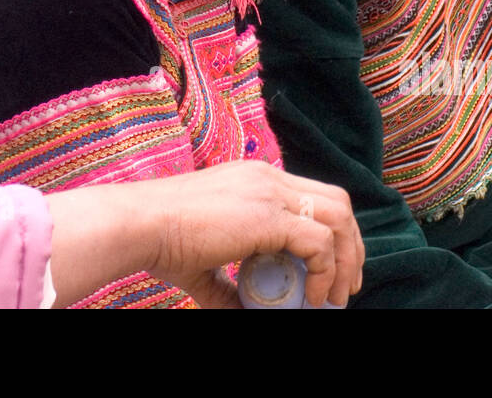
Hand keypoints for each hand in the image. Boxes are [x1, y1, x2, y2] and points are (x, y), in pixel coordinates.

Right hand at [45, 161, 362, 307]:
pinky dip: (323, 272)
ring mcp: (270, 192)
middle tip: (345, 287)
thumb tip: (243, 312)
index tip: (330, 272)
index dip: (332, 234)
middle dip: (351, 246)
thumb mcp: (203, 263)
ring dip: (345, 261)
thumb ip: (227, 286)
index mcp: (256, 179)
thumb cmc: (160, 241)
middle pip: (337, 202)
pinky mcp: (268, 215)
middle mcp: (268, 177)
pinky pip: (318, 242)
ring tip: (333, 297)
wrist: (140, 225)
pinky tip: (311, 297)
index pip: (313, 196)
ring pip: (337, 218)